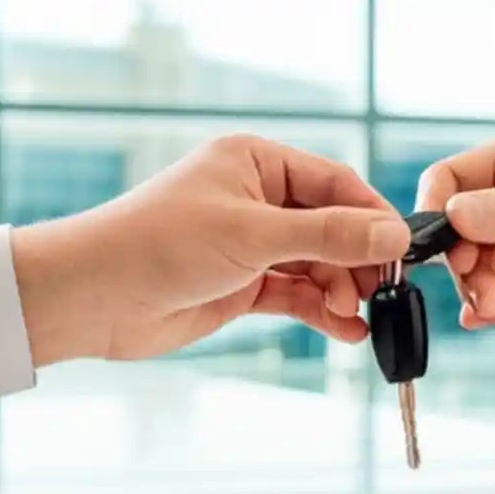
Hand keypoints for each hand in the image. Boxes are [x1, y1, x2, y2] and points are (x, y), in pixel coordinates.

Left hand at [10, 135, 409, 365]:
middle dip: (356, 260)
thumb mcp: (254, 234)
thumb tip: (393, 236)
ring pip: (315, 264)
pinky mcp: (240, 286)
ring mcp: (248, 244)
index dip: (370, 217)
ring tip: (355, 315)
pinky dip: (320, 312)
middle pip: (329, 226)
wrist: (93, 297)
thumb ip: (329, 236)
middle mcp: (255, 198)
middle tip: (380, 291)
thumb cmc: (160, 244)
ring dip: (340, 290)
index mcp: (255, 162)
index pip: (334, 183)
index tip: (401, 250)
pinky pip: (295, 295)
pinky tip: (346, 331)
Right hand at [416, 133, 494, 366]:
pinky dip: (489, 312)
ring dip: (479, 294)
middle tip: (486, 288)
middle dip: (464, 265)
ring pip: (468, 270)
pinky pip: (487, 298)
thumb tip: (452, 212)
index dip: (437, 207)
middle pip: (453, 232)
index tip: (440, 243)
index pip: (452, 176)